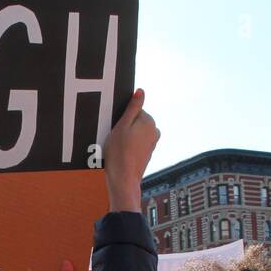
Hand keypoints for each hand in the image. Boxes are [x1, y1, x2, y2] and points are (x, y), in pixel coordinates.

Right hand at [103, 88, 158, 212]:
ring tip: (118, 147)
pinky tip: (122, 154)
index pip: (134, 110)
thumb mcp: (122, 125)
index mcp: (149, 121)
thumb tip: (141, 91)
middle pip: (136, 121)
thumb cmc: (119, 153)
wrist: (123, 179)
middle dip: (125, 127)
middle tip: (116, 138)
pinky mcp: (148, 152)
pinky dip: (130, 146)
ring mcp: (152, 143)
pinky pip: (137, 144)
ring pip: (136, 133)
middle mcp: (154, 131)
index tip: (116, 128)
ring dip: (127, 137)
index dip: (122, 118)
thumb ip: (133, 107)